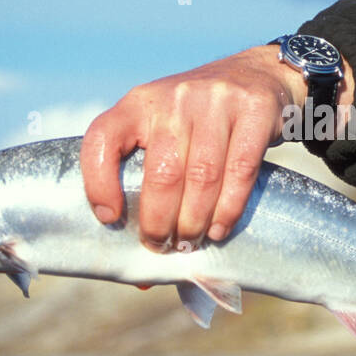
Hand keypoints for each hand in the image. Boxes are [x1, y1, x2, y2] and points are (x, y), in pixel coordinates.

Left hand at [80, 45, 322, 251]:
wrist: (258, 75)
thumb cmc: (200, 121)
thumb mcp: (167, 133)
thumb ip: (149, 186)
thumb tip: (140, 280)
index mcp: (139, 102)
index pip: (102, 139)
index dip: (97, 183)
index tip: (109, 218)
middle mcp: (174, 97)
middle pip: (161, 173)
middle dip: (158, 222)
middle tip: (160, 247)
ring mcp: (216, 101)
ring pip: (201, 177)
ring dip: (194, 221)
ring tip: (189, 243)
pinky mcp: (254, 111)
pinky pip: (240, 171)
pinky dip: (228, 208)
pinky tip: (219, 229)